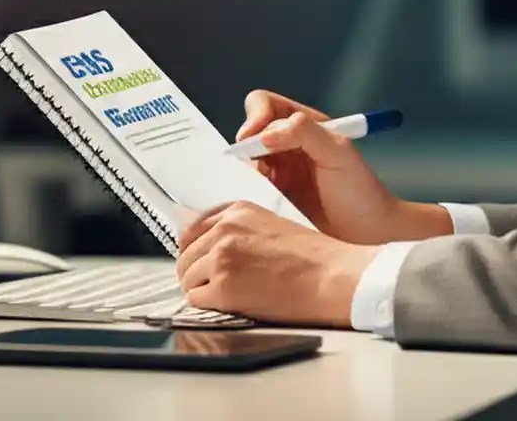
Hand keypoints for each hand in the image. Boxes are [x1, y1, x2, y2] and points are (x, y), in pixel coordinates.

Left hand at [176, 201, 377, 326]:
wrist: (331, 277)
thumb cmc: (313, 257)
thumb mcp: (270, 226)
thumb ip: (239, 230)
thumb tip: (211, 246)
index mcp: (237, 210)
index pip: (193, 228)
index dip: (195, 248)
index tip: (200, 259)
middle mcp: (225, 229)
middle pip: (185, 253)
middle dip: (194, 270)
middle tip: (210, 283)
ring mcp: (221, 258)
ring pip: (187, 278)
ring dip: (201, 289)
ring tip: (225, 295)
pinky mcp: (224, 287)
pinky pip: (196, 300)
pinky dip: (208, 305)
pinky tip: (229, 305)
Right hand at [237, 90, 451, 243]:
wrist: (368, 234)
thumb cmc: (361, 192)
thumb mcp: (339, 153)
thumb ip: (306, 133)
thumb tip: (267, 133)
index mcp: (304, 125)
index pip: (265, 105)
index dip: (255, 117)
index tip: (253, 139)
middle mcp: (287, 144)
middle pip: (249, 132)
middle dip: (248, 147)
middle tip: (261, 169)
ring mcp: (278, 171)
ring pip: (245, 161)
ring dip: (249, 171)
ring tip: (268, 187)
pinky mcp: (271, 197)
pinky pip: (248, 187)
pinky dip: (249, 191)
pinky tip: (265, 200)